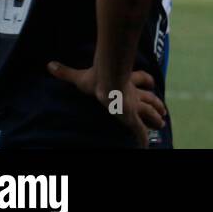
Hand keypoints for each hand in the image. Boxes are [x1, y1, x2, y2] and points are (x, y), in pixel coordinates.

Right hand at [47, 61, 166, 147]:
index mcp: (126, 82)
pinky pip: (140, 131)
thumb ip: (66, 72)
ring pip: (149, 113)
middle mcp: (133, 94)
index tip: (152, 83)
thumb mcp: (79, 76)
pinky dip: (143, 139)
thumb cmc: (97, 78)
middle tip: (163, 110)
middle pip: (149, 98)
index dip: (147, 80)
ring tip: (162, 124)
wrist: (108, 82)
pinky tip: (146, 146)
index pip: (141, 79)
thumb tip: (49, 64)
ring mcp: (134, 106)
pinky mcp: (132, 118)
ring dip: (156, 118)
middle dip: (156, 104)